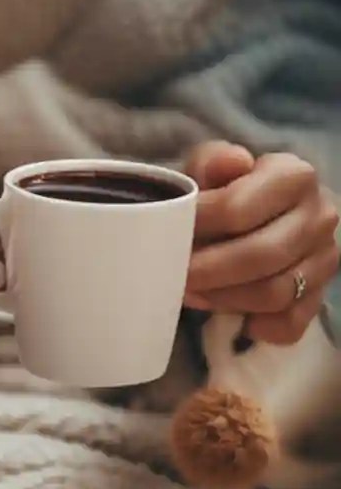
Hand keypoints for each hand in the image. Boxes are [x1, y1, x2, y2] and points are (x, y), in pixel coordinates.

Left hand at [183, 141, 338, 343]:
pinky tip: (234, 320)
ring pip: (275, 293)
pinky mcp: (320, 293)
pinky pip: (291, 323)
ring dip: (224, 299)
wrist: (256, 213)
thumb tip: (230, 162)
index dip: (195, 228)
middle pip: (260, 255)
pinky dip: (259, 327)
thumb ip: (212, 161)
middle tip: (173, 274)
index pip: (237, 209)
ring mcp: (326, 257)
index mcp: (294, 175)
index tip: (164, 237)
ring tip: (191, 293)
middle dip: (207, 271)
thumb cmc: (224, 189)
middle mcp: (320, 215)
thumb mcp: (211, 167)